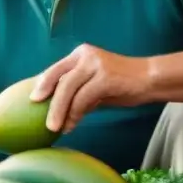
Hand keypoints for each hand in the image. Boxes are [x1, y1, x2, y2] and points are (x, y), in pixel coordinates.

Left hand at [31, 44, 148, 134]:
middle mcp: (85, 55)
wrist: (150, 79)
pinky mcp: (106, 76)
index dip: (41, 84)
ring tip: (55, 128)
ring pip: (68, 88)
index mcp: (80, 54)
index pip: (55, 69)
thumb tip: (55, 111)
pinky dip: (75, 113)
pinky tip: (72, 124)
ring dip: (60, 111)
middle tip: (41, 117)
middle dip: (47, 99)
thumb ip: (76, 92)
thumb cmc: (121, 84)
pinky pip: (83, 97)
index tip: (32, 99)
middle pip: (58, 78)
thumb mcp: (94, 85)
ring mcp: (96, 64)